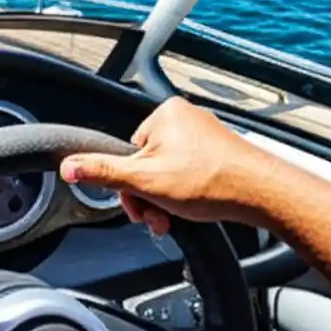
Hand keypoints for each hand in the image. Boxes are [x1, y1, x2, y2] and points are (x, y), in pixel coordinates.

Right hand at [60, 97, 275, 233]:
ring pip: (168, 172)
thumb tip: (70, 165)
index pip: (127, 152)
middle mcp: (185, 118)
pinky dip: (187, 193)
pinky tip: (196, 208)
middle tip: (160, 216)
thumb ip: (104, 173)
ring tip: (178, 216)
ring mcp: (204, 135)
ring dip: (167, 199)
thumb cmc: (211, 181)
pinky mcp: (219, 152)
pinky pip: (190, 173)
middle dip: (150, 195)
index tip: (140, 204)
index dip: (130, 184)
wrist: (260, 193)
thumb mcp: (145, 181)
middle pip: (147, 164)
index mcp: (164, 113)